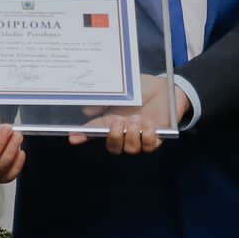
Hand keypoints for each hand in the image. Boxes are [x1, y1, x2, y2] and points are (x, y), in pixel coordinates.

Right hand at [65, 79, 188, 153]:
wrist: (165, 87)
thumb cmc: (142, 88)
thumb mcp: (122, 91)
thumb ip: (104, 101)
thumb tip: (86, 110)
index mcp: (112, 121)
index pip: (94, 132)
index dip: (82, 136)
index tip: (73, 138)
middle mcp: (125, 132)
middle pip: (113, 148)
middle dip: (115, 137)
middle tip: (120, 122)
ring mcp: (140, 137)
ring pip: (131, 150)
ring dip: (133, 135)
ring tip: (138, 120)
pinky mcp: (156, 138)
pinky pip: (149, 147)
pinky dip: (148, 136)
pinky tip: (150, 124)